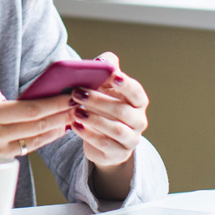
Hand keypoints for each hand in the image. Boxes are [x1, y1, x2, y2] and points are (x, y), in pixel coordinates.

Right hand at [0, 81, 72, 157]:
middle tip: (81, 104)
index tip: (69, 95)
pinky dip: (42, 140)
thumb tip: (5, 92)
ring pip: (36, 140)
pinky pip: (25, 149)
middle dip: (63, 114)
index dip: (53, 103)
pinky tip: (52, 132)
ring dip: (57, 128)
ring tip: (73, 117)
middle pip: (38, 125)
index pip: (29, 109)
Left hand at [69, 52, 148, 167]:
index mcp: (138, 102)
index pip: (136, 92)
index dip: (126, 84)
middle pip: (123, 111)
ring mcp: (131, 139)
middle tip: (77, 92)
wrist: (102, 139)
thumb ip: (106, 70)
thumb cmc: (104, 106)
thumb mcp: (105, 88)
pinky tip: (75, 126)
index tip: (114, 75)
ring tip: (76, 111)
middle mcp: (139, 121)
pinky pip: (105, 145)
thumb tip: (102, 60)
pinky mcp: (119, 154)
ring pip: (116, 129)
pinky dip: (89, 135)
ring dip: (95, 119)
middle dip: (99, 101)